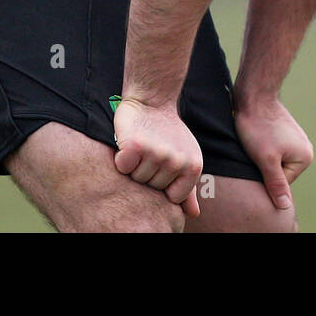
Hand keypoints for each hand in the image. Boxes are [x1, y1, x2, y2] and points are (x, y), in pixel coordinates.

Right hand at [112, 98, 202, 217]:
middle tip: (152, 152)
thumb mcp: (185, 158)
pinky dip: (122, 158)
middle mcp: (176, 161)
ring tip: (143, 147)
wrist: (152, 100)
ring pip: (137, 180)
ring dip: (135, 166)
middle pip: (153, 189)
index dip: (164, 186)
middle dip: (148, 174)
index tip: (163, 167)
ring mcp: (157, 153)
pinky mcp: (135, 146)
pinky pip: (123, 167)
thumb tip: (193, 214)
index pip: (173, 198)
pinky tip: (130, 143)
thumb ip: (188, 188)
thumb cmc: (168, 132)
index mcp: (193, 167)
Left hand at [234, 97, 313, 209]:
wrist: (254, 97)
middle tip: (256, 150)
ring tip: (256, 142)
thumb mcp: (265, 160)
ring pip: (275, 161)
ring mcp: (296, 140)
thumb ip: (276, 184)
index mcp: (305, 157)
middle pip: (280, 173)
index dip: (265, 176)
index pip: (282, 183)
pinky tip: (258, 137)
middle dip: (265, 166)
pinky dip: (263, 147)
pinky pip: (274, 149)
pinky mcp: (285, 133)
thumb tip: (284, 206)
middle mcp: (305, 149)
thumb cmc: (258, 127)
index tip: (258, 159)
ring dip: (263, 157)